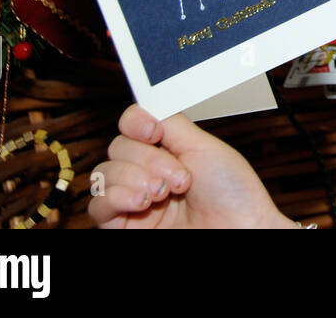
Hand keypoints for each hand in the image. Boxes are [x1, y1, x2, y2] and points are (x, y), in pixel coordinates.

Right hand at [89, 103, 295, 228]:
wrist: (238, 230)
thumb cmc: (232, 195)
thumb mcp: (204, 147)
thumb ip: (171, 125)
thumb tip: (146, 105)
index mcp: (167, 149)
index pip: (132, 124)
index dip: (136, 121)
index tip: (153, 131)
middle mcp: (148, 172)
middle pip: (118, 146)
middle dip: (147, 158)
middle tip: (178, 177)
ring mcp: (134, 199)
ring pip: (103, 173)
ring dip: (134, 177)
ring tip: (163, 193)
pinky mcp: (123, 227)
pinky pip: (97, 205)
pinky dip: (116, 197)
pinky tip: (142, 203)